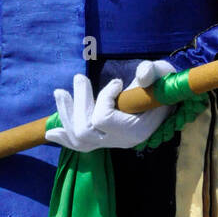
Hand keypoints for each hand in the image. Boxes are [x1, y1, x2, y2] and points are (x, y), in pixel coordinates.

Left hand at [45, 62, 174, 152]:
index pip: (103, 119)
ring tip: (59, 93)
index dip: (104, 98)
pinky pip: (80, 144)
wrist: (166, 95)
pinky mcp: (105, 138)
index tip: (116, 82)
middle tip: (78, 78)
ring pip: (79, 138)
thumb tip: (142, 74)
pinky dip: (64, 138)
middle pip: (85, 129)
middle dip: (78, 103)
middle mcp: (121, 141)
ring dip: (66, 114)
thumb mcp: (162, 73)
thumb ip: (152, 72)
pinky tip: (51, 133)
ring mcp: (112, 142)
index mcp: (136, 130)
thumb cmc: (163, 82)